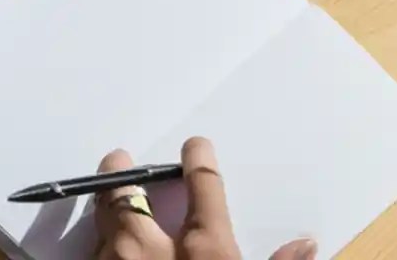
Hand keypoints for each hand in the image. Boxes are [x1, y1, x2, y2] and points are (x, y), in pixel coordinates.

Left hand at [94, 138, 316, 259]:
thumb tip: (305, 245)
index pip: (203, 185)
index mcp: (206, 251)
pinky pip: (91, 254)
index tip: (195, 147)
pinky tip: (100, 242)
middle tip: (118, 159)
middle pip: (130, 195)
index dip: (198, 160)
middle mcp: (153, 252)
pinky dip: (97, 244)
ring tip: (104, 196)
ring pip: (103, 224)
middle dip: (122, 174)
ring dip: (104, 210)